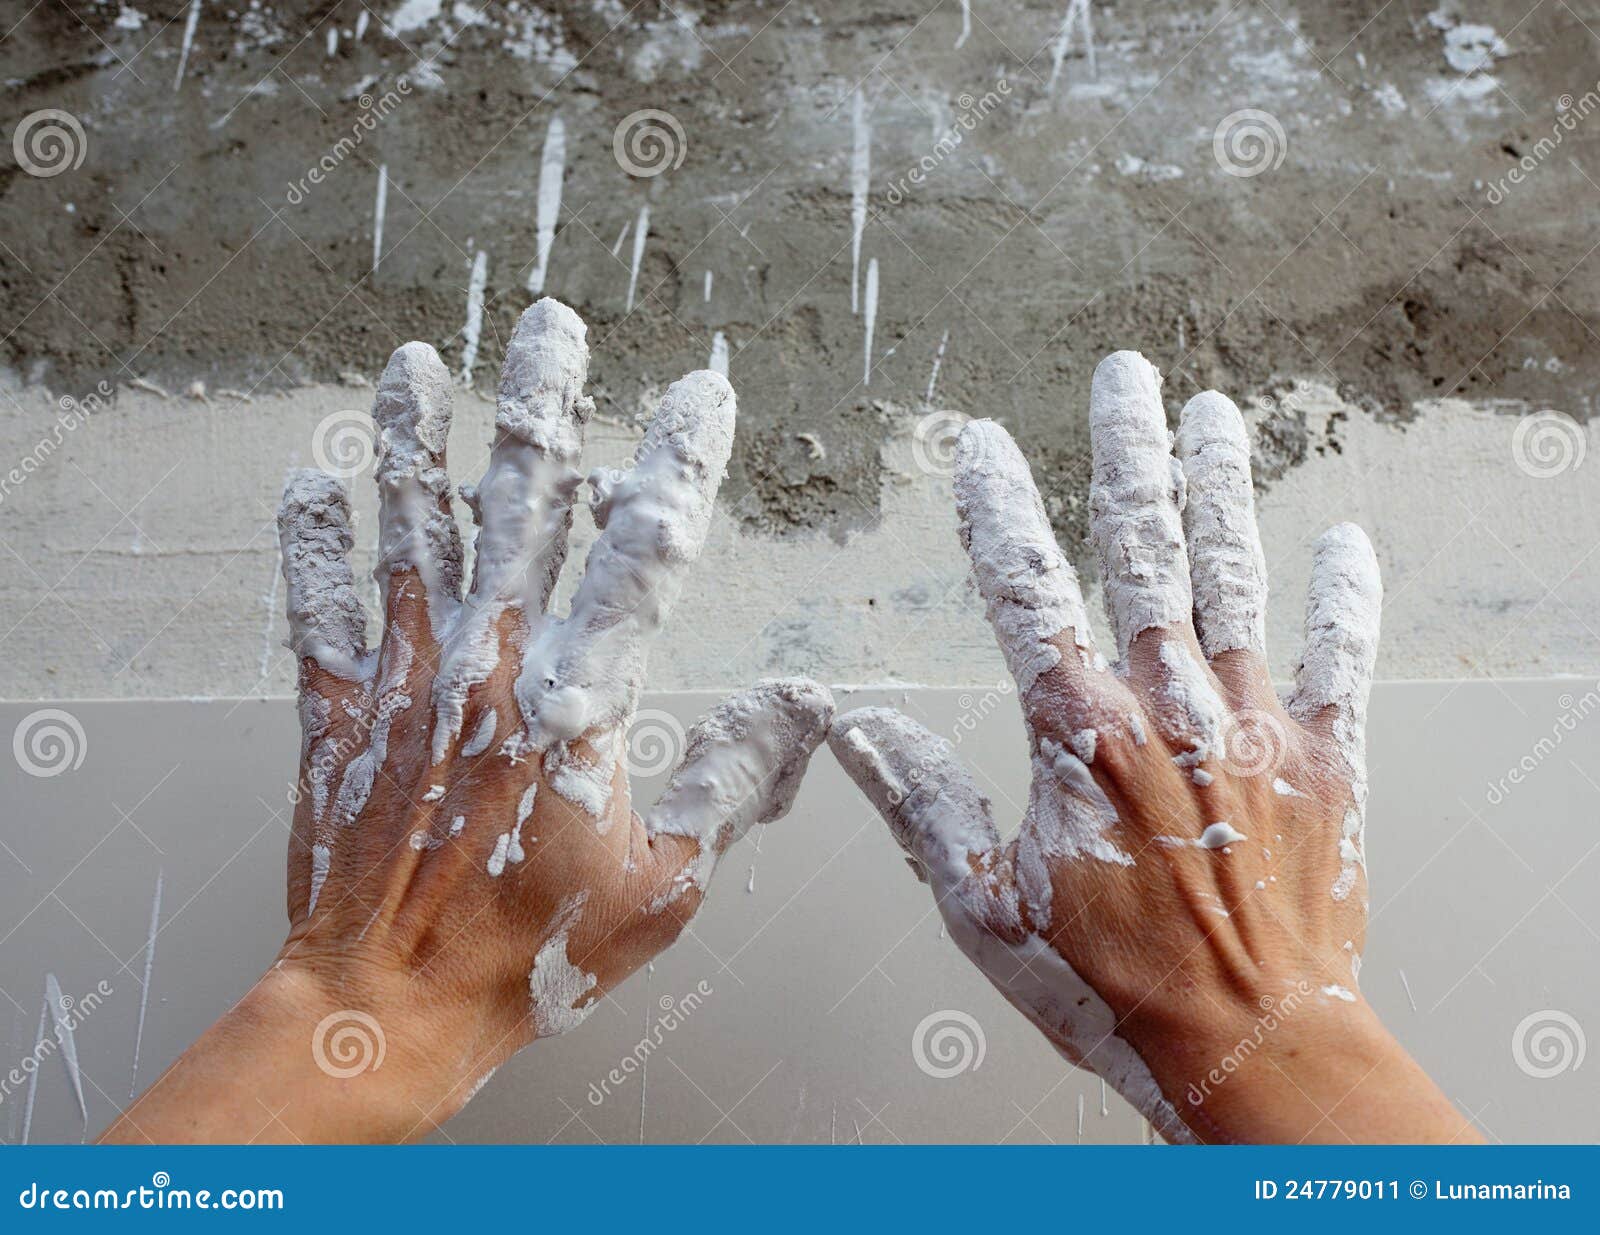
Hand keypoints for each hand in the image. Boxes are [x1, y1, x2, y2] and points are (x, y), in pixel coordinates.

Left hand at [103, 299, 832, 1143]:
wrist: (385, 1008)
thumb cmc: (529, 955)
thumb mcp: (668, 883)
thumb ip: (732, 783)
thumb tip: (797, 710)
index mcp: (577, 703)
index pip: (641, 554)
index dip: (677, 464)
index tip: (702, 396)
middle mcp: (488, 670)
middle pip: (519, 508)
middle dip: (540, 407)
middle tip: (551, 325)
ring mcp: (403, 687)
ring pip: (412, 536)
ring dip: (415, 445)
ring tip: (413, 368)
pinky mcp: (336, 719)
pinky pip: (319, 613)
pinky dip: (313, 546)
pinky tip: (308, 482)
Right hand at [828, 352, 1475, 1143]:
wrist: (1250, 1045)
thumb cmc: (1108, 985)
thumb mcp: (981, 900)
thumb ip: (915, 794)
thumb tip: (839, 717)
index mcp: (1077, 733)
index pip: (1023, 585)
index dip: (996, 506)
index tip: (978, 443)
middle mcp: (1168, 705)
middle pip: (1144, 545)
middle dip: (1129, 450)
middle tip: (1124, 374)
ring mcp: (1255, 724)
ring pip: (1236, 574)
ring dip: (1222, 486)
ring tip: (1215, 413)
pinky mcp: (1328, 760)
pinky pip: (1343, 656)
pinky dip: (1346, 594)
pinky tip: (1347, 536)